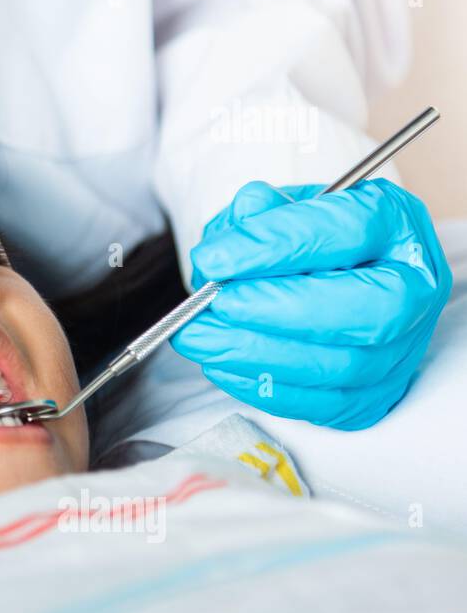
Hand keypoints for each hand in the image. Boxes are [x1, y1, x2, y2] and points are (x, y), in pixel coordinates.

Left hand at [170, 179, 451, 429]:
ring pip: (340, 365)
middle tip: (214, 304)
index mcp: (396, 225)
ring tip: (198, 337)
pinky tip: (220, 365)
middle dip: (275, 310)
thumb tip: (233, 239)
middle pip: (363, 310)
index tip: (215, 257)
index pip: (348, 230)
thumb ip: (257, 216)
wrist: (327, 276)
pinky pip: (322, 404)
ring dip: (256, 354)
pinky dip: (263, 387)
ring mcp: (401, 349)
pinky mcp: (374, 394)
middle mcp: (414, 289)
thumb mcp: (280, 207)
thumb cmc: (303, 240)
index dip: (276, 245)